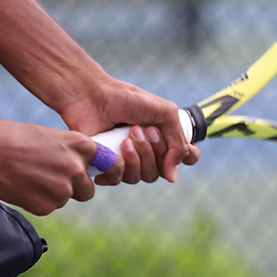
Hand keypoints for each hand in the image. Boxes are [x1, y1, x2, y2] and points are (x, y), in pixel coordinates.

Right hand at [0, 119, 102, 214]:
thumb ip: (69, 151)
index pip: (107, 163)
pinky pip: (48, 207)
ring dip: (53, 193)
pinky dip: (37, 201)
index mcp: (80, 146)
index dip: (99, 170)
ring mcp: (62, 190)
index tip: (92, 173)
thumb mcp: (48, 135)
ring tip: (29, 177)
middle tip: (50, 177)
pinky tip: (21, 185)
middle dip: (73, 187)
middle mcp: (77, 168)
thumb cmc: (11, 137)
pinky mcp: (46, 206)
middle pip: (87, 189)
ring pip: (66, 199)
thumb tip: (81, 166)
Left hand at [56, 78, 199, 185]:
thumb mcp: (164, 112)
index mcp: (164, 135)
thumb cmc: (126, 99)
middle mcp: (149, 151)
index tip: (178, 149)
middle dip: (155, 150)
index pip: (185, 158)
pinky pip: (121, 179)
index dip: (184, 158)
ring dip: (139, 156)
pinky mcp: (109, 164)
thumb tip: (173, 177)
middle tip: (141, 128)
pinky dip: (121, 165)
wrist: (91, 97)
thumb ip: (178, 142)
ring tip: (126, 136)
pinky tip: (115, 148)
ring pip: (144, 176)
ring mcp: (129, 159)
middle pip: (163, 170)